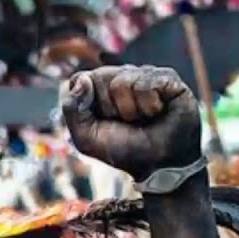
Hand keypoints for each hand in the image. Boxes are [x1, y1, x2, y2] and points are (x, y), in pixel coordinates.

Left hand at [60, 65, 202, 181]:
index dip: (86, 101)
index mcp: (98, 90)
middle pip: (98, 76)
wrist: (162, 163)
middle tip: (125, 122)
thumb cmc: (125, 150)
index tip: (101, 119)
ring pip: (121, 81)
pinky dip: (149, 105)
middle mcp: (120, 78)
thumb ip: (72, 109)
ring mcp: (143, 75)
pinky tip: (157, 112)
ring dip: (130, 109)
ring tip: (143, 119)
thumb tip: (82, 80)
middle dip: (108, 106)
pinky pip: (145, 84)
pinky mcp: (166, 77)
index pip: (79, 78)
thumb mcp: (86, 138)